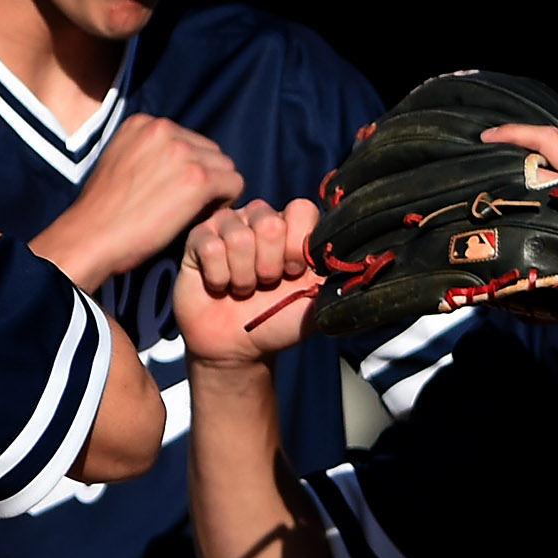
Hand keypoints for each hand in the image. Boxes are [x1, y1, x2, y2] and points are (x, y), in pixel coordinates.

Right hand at [34, 113, 243, 288]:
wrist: (91, 236)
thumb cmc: (101, 212)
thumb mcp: (118, 163)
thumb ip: (146, 153)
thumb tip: (175, 165)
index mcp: (143, 122)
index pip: (187, 140)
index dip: (187, 168)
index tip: (175, 191)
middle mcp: (164, 129)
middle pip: (210, 151)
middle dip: (205, 177)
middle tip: (188, 206)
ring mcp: (183, 152)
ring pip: (225, 168)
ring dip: (216, 191)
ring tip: (194, 214)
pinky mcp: (198, 179)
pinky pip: (235, 185)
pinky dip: (225, 203)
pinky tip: (203, 218)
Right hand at [175, 198, 321, 364]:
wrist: (237, 348)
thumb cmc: (276, 322)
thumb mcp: (316, 303)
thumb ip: (335, 277)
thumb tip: (359, 258)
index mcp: (291, 227)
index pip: (301, 209)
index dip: (298, 245)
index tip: (295, 273)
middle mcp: (259, 219)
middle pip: (269, 222)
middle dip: (269, 265)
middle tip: (266, 283)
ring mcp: (227, 226)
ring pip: (238, 237)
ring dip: (243, 276)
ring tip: (243, 289)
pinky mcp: (198, 239)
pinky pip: (210, 247)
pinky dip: (218, 277)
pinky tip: (220, 286)